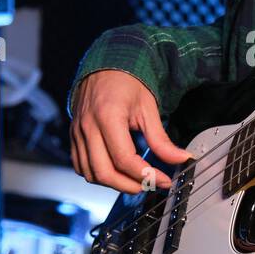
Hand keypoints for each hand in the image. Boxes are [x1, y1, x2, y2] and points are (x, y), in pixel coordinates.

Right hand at [70, 70, 192, 193]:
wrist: (106, 68)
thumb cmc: (127, 84)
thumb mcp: (148, 109)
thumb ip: (161, 139)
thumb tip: (180, 159)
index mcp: (108, 116)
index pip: (124, 159)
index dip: (146, 175)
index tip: (164, 180)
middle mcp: (88, 127)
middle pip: (104, 172)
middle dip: (130, 186)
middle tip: (150, 185)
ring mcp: (78, 133)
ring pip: (91, 174)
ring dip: (114, 184)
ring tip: (135, 180)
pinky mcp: (74, 137)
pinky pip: (81, 166)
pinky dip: (98, 175)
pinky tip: (115, 171)